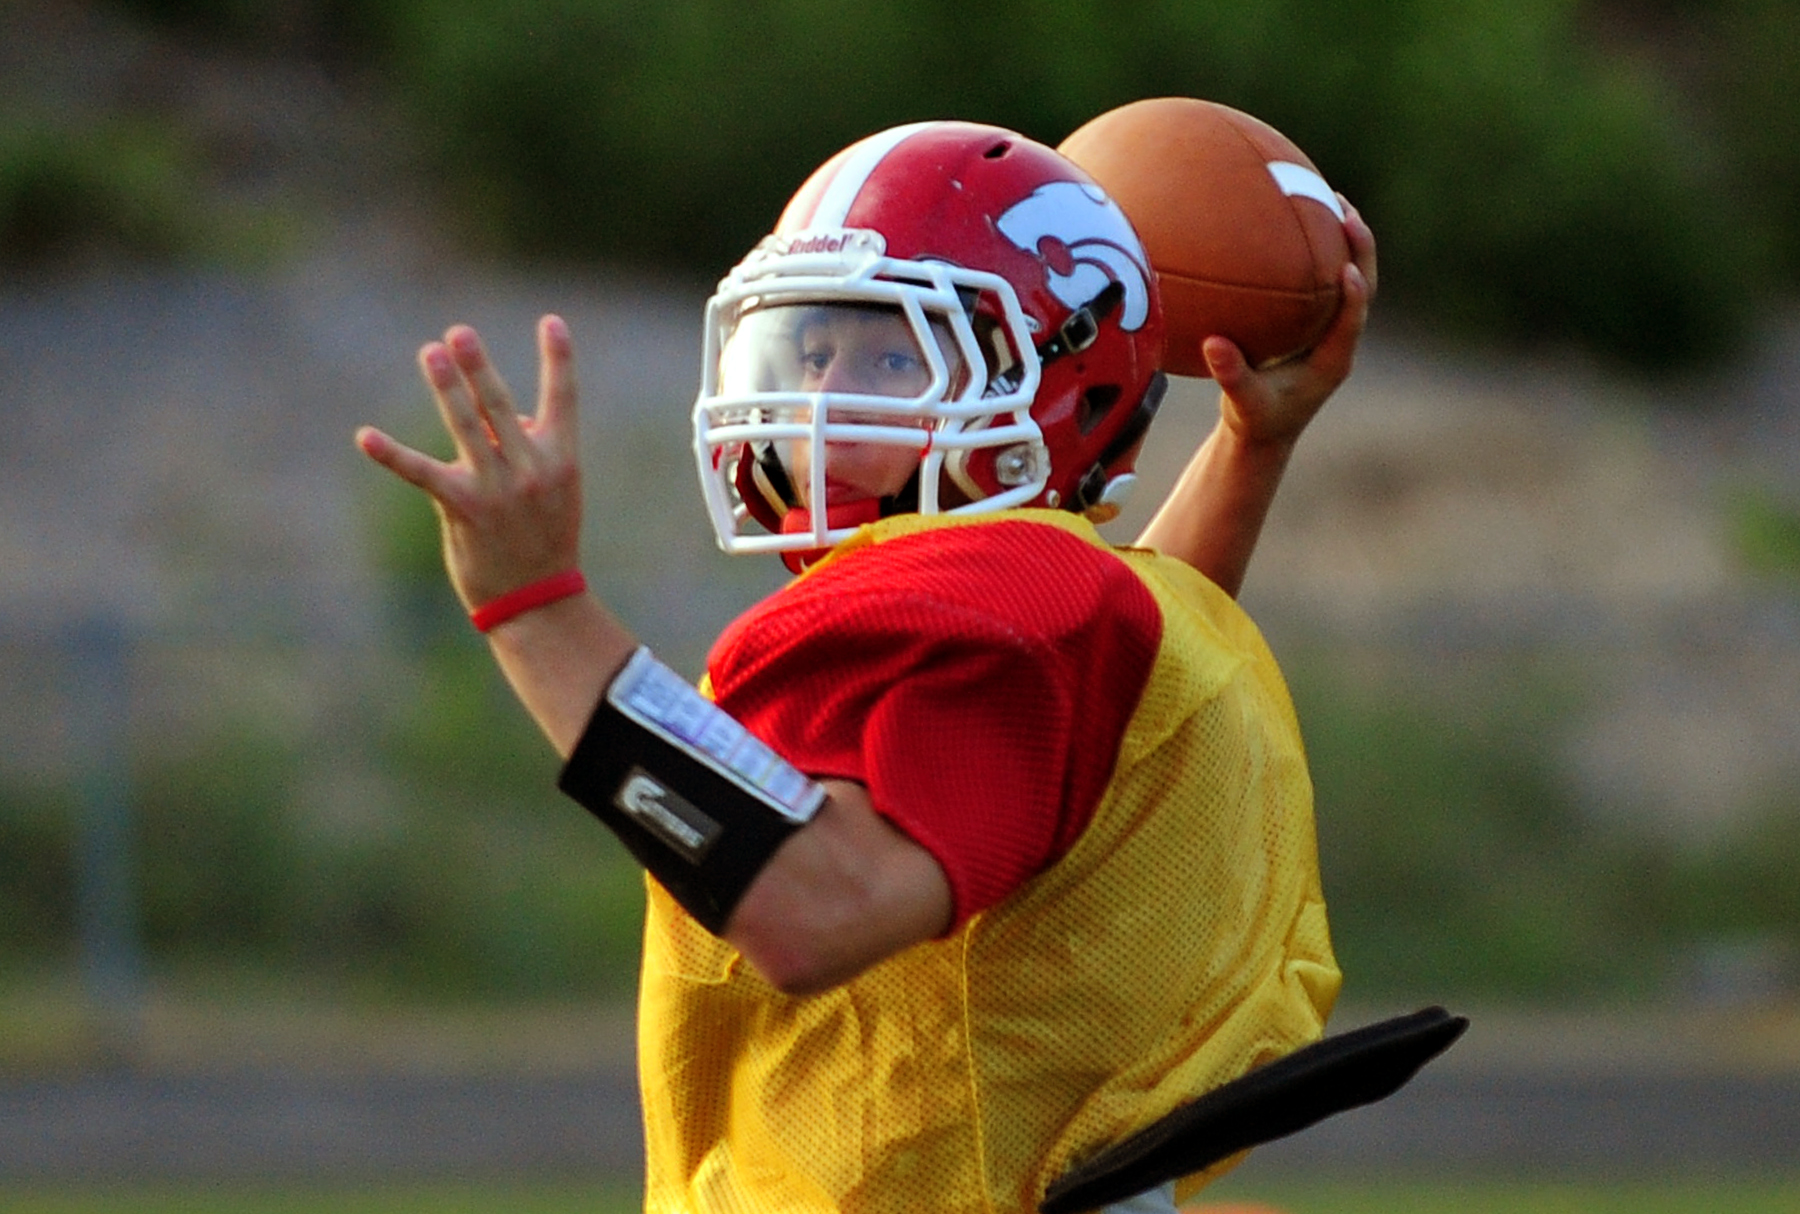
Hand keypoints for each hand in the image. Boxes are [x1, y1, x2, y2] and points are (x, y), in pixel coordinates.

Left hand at [355, 315, 583, 609]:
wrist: (538, 600)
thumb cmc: (545, 539)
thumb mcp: (555, 491)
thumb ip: (531, 448)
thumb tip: (502, 417)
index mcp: (561, 459)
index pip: (563, 399)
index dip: (559, 359)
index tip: (551, 321)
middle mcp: (530, 469)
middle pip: (501, 406)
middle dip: (479, 368)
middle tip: (460, 333)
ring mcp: (497, 489)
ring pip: (466, 427)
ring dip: (447, 388)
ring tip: (431, 353)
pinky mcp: (463, 509)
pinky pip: (421, 474)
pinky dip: (392, 455)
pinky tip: (365, 437)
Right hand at [1201, 197, 1376, 450]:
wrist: (1264, 432)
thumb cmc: (1255, 419)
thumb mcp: (1242, 403)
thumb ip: (1231, 375)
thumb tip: (1213, 344)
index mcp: (1333, 361)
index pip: (1352, 321)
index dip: (1354, 295)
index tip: (1347, 267)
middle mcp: (1339, 339)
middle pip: (1363, 287)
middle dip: (1360, 250)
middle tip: (1346, 212)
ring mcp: (1331, 328)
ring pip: (1349, 277)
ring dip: (1346, 241)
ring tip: (1333, 199)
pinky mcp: (1317, 322)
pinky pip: (1326, 279)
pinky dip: (1320, 250)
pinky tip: (1299, 221)